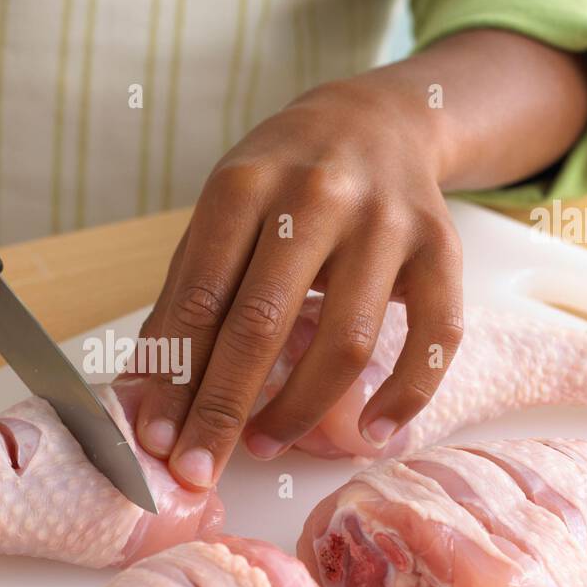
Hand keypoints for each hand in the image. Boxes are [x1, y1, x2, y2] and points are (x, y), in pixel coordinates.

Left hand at [134, 71, 463, 488]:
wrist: (377, 119)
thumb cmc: (282, 181)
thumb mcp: (221, 215)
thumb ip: (185, 298)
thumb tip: (144, 394)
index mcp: (246, 184)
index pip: (202, 299)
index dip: (175, 377)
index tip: (154, 439)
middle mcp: (318, 197)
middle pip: (263, 324)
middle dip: (224, 409)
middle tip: (198, 467)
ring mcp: (386, 222)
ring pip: (346, 341)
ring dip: (300, 409)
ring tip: (264, 444)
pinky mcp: (442, 247)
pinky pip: (434, 337)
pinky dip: (404, 396)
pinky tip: (369, 433)